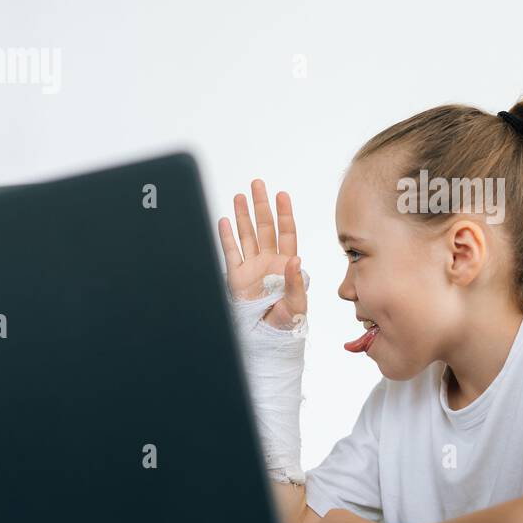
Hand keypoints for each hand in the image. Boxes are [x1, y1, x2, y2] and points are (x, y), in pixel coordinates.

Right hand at [218, 179, 306, 330]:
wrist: (266, 339)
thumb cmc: (287, 323)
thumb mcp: (297, 303)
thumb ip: (296, 281)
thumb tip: (296, 259)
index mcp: (286, 264)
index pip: (286, 232)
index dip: (284, 213)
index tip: (281, 195)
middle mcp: (268, 262)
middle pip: (265, 227)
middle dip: (261, 205)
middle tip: (258, 184)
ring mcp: (251, 268)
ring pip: (247, 235)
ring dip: (243, 216)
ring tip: (240, 196)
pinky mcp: (236, 277)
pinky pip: (230, 252)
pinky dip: (227, 236)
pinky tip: (224, 220)